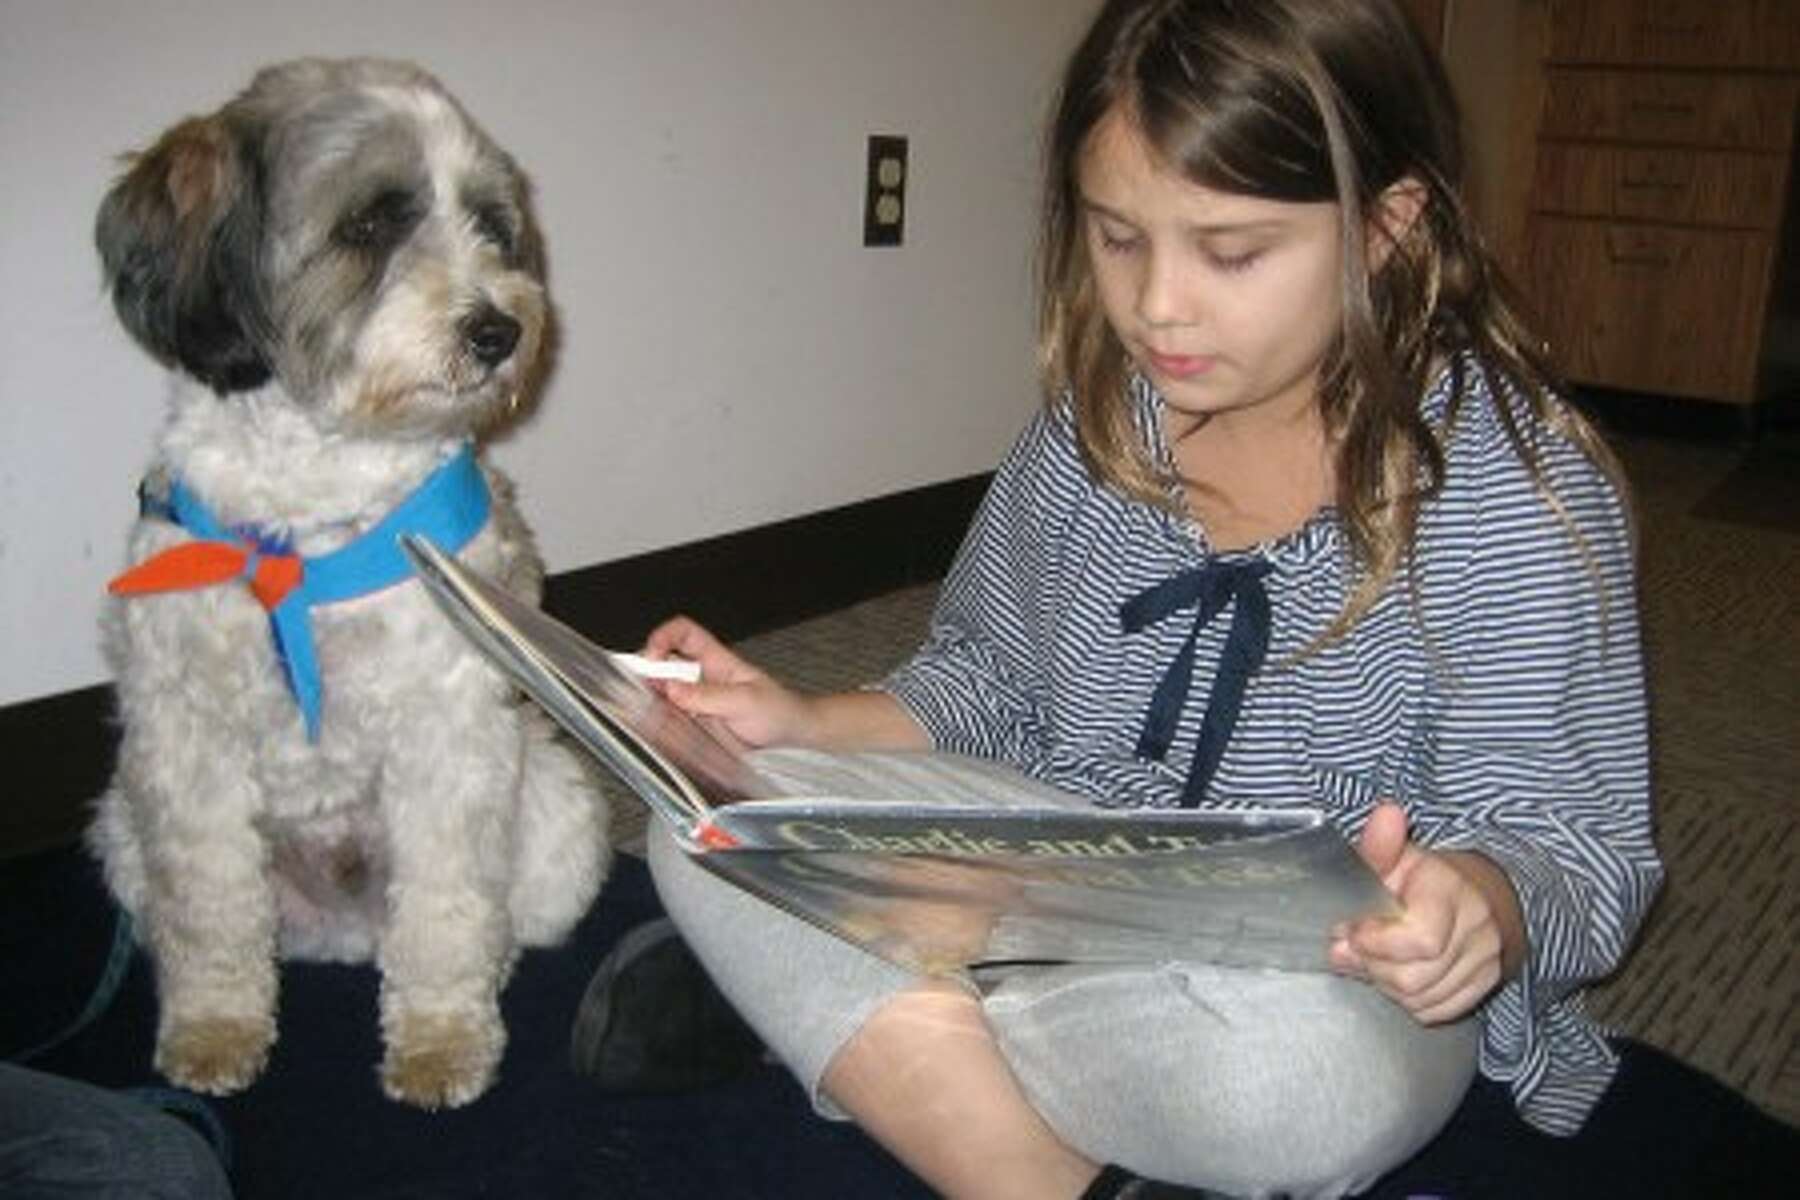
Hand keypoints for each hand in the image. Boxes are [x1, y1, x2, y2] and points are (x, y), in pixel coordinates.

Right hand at [641, 616, 816, 749]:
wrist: (793, 736)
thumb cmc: (779, 710)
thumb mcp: (747, 700)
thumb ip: (709, 695)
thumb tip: (672, 689)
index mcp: (716, 661)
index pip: (683, 634)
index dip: (663, 637)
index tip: (652, 656)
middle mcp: (702, 679)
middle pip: (664, 664)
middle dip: (648, 673)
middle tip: (644, 689)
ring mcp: (697, 702)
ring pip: (662, 694)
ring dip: (651, 701)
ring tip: (648, 711)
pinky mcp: (696, 726)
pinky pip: (670, 720)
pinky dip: (660, 723)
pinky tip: (660, 729)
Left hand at [1329, 802, 1524, 1024]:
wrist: (1473, 895)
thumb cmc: (1420, 878)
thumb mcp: (1395, 856)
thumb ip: (1379, 846)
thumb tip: (1387, 815)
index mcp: (1450, 888)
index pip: (1421, 940)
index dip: (1376, 943)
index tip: (1353, 931)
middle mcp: (1477, 926)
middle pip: (1413, 977)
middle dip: (1373, 966)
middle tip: (1357, 947)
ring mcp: (1485, 960)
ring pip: (1421, 999)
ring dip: (1387, 984)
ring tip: (1378, 958)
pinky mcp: (1484, 985)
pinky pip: (1434, 1011)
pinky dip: (1409, 1000)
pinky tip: (1400, 973)